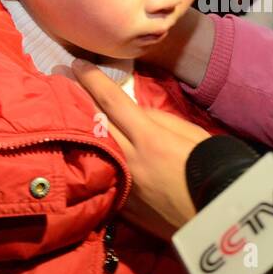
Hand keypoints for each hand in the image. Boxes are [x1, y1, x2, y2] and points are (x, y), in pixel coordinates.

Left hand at [58, 59, 209, 239]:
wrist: (215, 211)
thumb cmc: (208, 165)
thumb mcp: (188, 132)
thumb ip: (158, 119)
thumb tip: (135, 113)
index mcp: (148, 136)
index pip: (112, 101)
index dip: (92, 79)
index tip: (77, 62)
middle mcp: (128, 157)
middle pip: (92, 121)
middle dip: (74, 96)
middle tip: (58, 78)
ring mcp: (121, 182)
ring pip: (90, 148)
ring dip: (75, 126)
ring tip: (61, 109)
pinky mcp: (121, 204)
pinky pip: (99, 175)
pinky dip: (87, 159)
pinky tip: (77, 148)